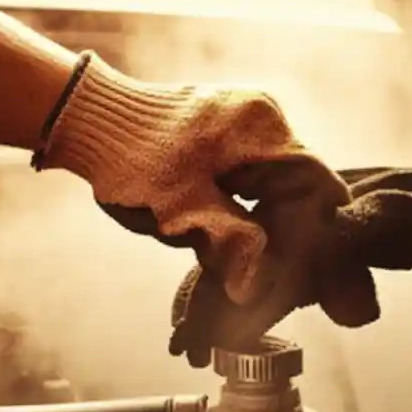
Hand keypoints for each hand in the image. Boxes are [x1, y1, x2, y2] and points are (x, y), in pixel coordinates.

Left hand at [39, 53, 411, 364]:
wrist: (85, 120)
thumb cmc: (129, 158)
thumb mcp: (180, 209)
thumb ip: (228, 246)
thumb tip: (255, 291)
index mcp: (262, 129)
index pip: (317, 184)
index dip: (325, 234)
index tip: (327, 275)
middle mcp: (262, 120)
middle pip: (302, 188)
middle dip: (300, 238)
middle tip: (299, 285)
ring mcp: (244, 126)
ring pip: (279, 186)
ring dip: (277, 230)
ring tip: (272, 275)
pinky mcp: (225, 139)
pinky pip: (256, 180)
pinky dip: (256, 215)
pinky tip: (248, 248)